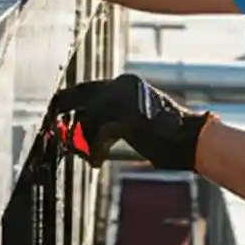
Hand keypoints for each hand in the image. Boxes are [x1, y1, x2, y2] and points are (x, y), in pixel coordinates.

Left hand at [43, 73, 214, 170]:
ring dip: (81, 142)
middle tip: (51, 130)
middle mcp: (121, 85)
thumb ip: (109, 119)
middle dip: (61, 114)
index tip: (54, 113)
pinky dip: (93, 151)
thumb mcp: (135, 121)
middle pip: (77, 97)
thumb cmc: (167, 137)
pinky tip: (98, 162)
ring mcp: (123, 100)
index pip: (86, 89)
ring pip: (84, 120)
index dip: (68, 102)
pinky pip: (95, 136)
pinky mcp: (124, 118)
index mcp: (125, 82)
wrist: (193, 141)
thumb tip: (76, 127)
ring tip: (90, 158)